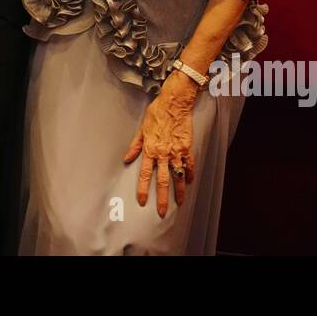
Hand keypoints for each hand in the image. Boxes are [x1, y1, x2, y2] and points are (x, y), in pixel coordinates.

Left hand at [124, 77, 197, 217]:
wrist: (174, 103)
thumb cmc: (157, 113)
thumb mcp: (141, 129)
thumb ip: (135, 146)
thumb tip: (127, 158)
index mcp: (150, 149)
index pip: (144, 174)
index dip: (143, 189)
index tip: (142, 201)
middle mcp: (163, 154)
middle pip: (162, 181)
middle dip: (162, 198)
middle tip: (161, 212)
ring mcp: (176, 152)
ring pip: (178, 176)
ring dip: (179, 191)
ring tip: (179, 202)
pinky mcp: (187, 148)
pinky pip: (189, 165)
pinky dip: (190, 174)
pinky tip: (190, 182)